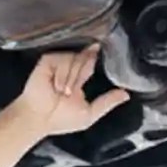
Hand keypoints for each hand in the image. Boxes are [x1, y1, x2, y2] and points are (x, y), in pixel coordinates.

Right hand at [11, 43, 130, 135]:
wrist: (39, 118)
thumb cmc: (60, 120)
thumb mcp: (90, 113)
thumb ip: (107, 102)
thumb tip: (126, 94)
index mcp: (78, 78)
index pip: (89, 63)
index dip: (93, 57)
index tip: (99, 47)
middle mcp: (69, 68)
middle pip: (86, 60)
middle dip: (80, 77)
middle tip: (68, 93)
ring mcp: (59, 62)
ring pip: (76, 60)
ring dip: (70, 80)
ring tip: (60, 92)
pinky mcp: (49, 59)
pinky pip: (64, 60)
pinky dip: (62, 76)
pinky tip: (54, 85)